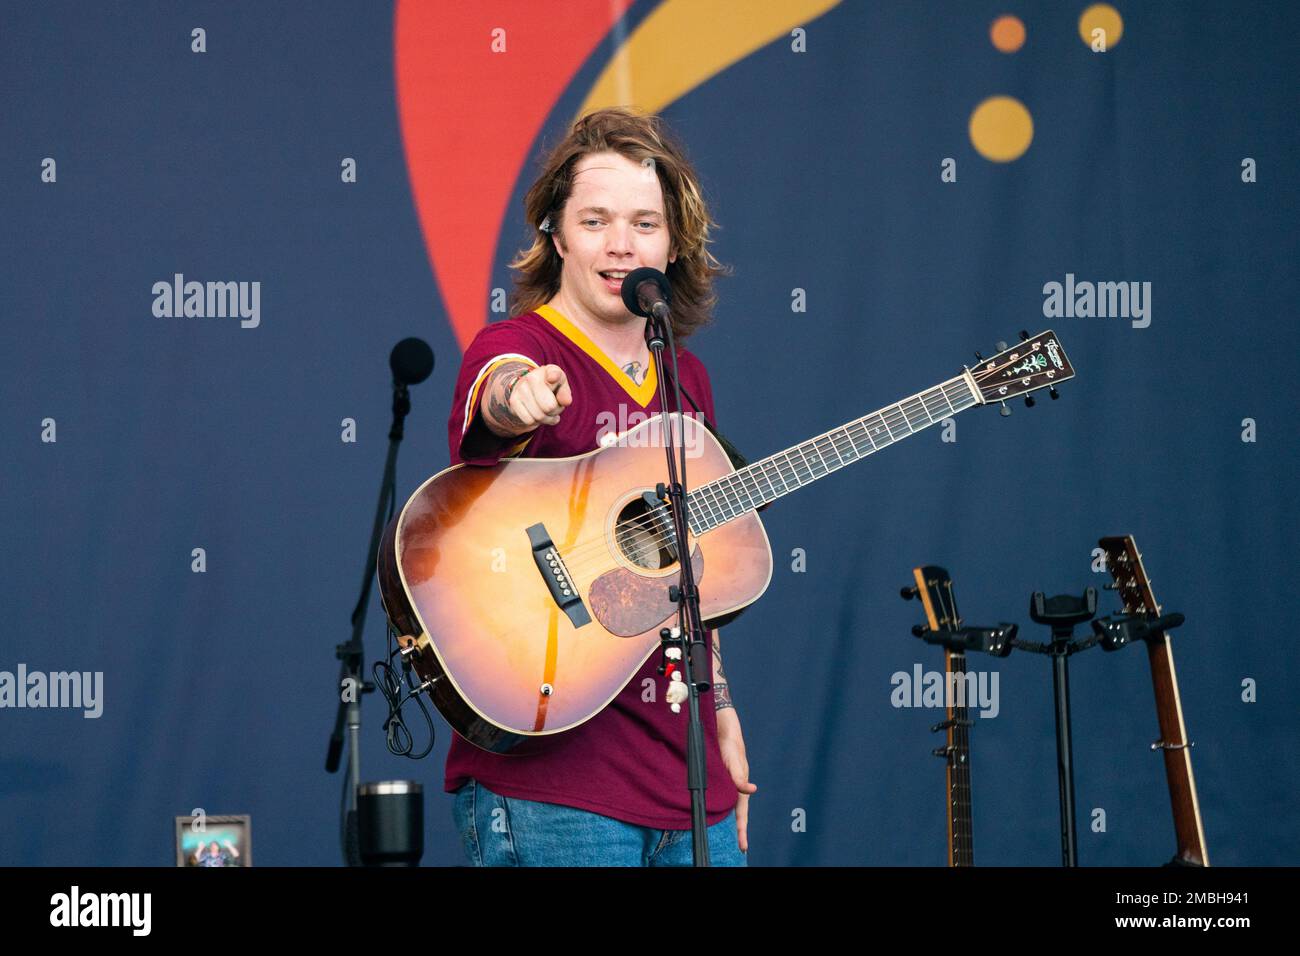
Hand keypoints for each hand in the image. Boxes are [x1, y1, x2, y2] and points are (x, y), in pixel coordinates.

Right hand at [489, 363, 572, 434]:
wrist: (529, 388)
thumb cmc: (551, 388)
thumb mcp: (562, 388)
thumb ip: (565, 393)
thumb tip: (566, 402)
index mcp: (549, 371)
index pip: (553, 374)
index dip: (553, 377)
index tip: (552, 379)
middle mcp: (532, 376)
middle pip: (549, 407)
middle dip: (555, 411)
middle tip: (554, 408)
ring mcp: (521, 388)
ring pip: (539, 416)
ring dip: (546, 419)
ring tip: (547, 412)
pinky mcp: (514, 401)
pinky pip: (529, 420)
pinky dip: (535, 422)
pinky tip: (538, 415)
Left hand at [717, 708, 756, 853]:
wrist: (719, 721)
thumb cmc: (728, 738)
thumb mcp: (732, 756)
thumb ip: (738, 775)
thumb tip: (751, 790)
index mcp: (740, 781)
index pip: (741, 810)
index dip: (741, 827)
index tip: (743, 845)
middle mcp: (734, 782)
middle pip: (737, 810)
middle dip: (738, 827)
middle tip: (740, 846)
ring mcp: (728, 778)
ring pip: (729, 802)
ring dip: (730, 816)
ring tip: (731, 833)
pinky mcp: (719, 773)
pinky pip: (721, 792)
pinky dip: (720, 803)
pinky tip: (717, 809)